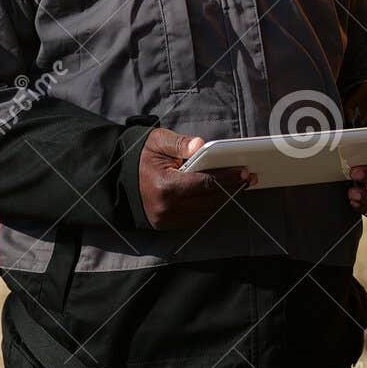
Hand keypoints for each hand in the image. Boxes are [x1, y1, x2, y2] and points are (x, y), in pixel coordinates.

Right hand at [137, 128, 254, 230]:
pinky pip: (195, 218)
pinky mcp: (166, 225)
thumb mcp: (158, 142)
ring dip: (222, 199)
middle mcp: (167, 208)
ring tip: (238, 186)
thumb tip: (201, 145)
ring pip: (205, 211)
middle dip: (231, 189)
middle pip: (209, 200)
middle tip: (248, 178)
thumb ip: (180, 143)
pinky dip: (208, 206)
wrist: (118, 176)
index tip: (244, 173)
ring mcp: (166, 220)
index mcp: (166, 186)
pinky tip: (219, 195)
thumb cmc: (141, 156)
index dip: (227, 178)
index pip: (205, 184)